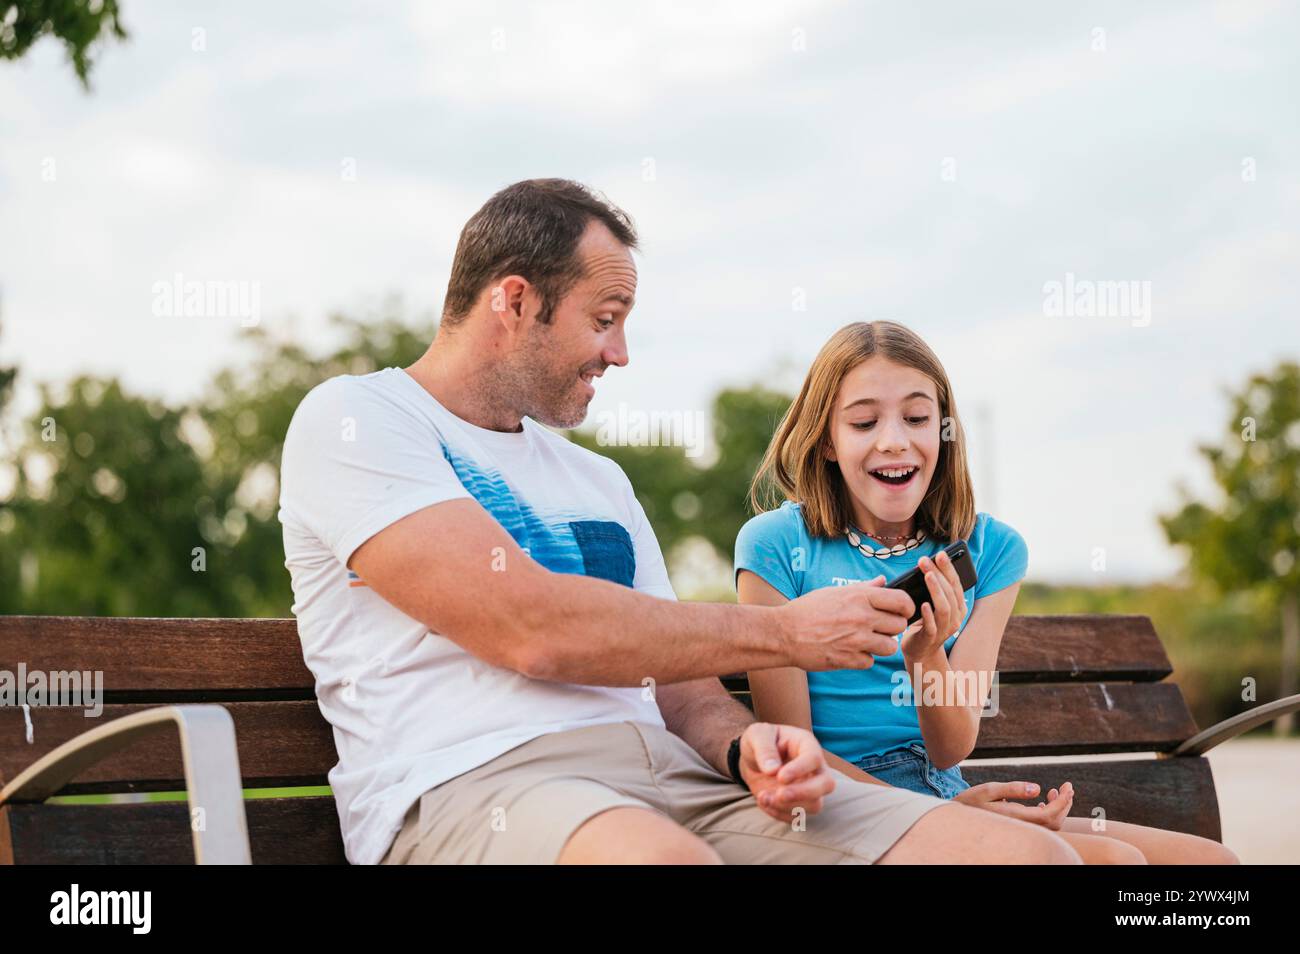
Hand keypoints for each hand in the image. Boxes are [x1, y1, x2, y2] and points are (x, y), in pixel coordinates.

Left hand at [738, 723, 835, 821]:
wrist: (753, 759)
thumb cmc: (760, 741)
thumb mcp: (757, 735)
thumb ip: (764, 749)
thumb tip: (772, 770)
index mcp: (807, 745)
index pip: (813, 758)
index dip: (800, 770)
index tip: (780, 777)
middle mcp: (814, 768)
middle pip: (826, 784)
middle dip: (804, 793)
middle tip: (779, 794)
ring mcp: (809, 787)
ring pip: (814, 805)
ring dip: (788, 807)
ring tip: (763, 797)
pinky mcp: (799, 803)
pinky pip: (797, 816)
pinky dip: (778, 813)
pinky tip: (763, 801)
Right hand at [780, 576, 914, 670]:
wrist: (783, 633)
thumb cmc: (807, 610)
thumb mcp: (835, 592)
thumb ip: (863, 588)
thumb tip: (883, 581)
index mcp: (859, 597)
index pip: (902, 601)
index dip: (906, 607)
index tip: (901, 611)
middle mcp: (861, 617)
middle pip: (899, 625)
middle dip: (892, 627)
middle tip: (880, 627)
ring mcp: (856, 640)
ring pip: (890, 646)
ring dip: (881, 645)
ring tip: (867, 641)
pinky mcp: (848, 659)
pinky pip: (870, 661)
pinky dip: (863, 658)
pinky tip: (851, 651)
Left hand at [899, 551, 968, 660]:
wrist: (920, 653)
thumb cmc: (925, 623)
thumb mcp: (932, 604)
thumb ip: (933, 589)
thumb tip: (926, 565)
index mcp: (958, 607)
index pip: (956, 584)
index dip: (949, 569)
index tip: (941, 553)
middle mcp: (956, 618)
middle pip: (950, 593)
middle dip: (939, 574)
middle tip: (925, 560)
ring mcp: (945, 629)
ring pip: (944, 608)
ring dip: (936, 590)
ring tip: (927, 575)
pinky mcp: (931, 638)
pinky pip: (932, 626)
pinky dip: (928, 614)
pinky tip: (922, 604)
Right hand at [953, 780, 1073, 829]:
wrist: (958, 818)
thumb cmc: (971, 801)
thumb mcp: (989, 789)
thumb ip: (1013, 789)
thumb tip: (1038, 788)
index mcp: (1017, 817)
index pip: (1050, 814)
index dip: (1063, 801)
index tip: (1068, 786)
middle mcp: (1022, 826)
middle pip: (1054, 822)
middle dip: (1065, 804)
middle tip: (1067, 787)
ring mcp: (1021, 828)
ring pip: (1049, 825)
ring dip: (1058, 808)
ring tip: (1055, 792)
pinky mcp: (1019, 827)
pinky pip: (1041, 824)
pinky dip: (1048, 811)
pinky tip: (1042, 800)